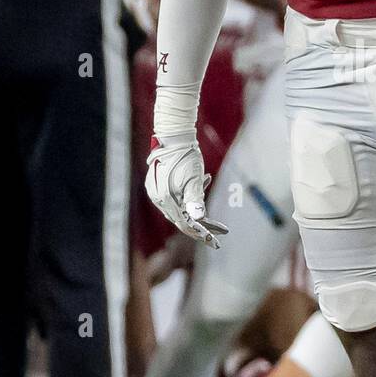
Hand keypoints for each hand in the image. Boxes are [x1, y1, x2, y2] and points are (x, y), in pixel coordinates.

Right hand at [145, 133, 228, 247]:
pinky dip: (191, 196)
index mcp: (165, 198)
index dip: (200, 233)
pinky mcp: (161, 185)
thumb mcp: (194, 178)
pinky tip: (204, 181)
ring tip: (212, 203)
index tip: (214, 241)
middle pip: (182, 218)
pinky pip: (178, 198)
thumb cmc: (186, 155)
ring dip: (197, 209)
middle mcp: (159, 198)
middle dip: (201, 227)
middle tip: (217, 236)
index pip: (184, 223)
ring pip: (181, 208)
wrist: (174, 135)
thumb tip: (198, 218)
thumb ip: (195, 199)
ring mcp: (158, 192)